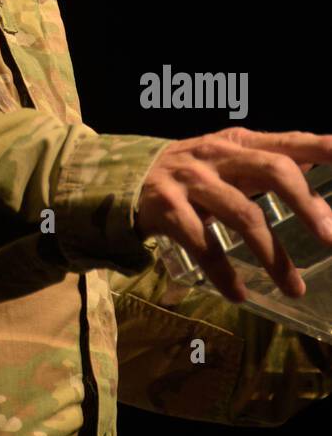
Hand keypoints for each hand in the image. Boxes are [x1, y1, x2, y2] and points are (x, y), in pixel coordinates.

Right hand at [135, 127, 331, 303]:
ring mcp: (191, 181)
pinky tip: (239, 294)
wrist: (124, 178)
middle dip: (305, 205)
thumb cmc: (188, 170)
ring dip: (273, 256)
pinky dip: (224, 274)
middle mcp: (216, 156)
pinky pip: (203, 246)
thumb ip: (265, 159)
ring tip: (294, 287)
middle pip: (270, 171)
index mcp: (236, 142)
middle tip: (331, 238)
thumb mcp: (225, 156)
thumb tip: (314, 162)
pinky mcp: (168, 209)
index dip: (319, 148)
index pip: (285, 142)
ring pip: (242, 216)